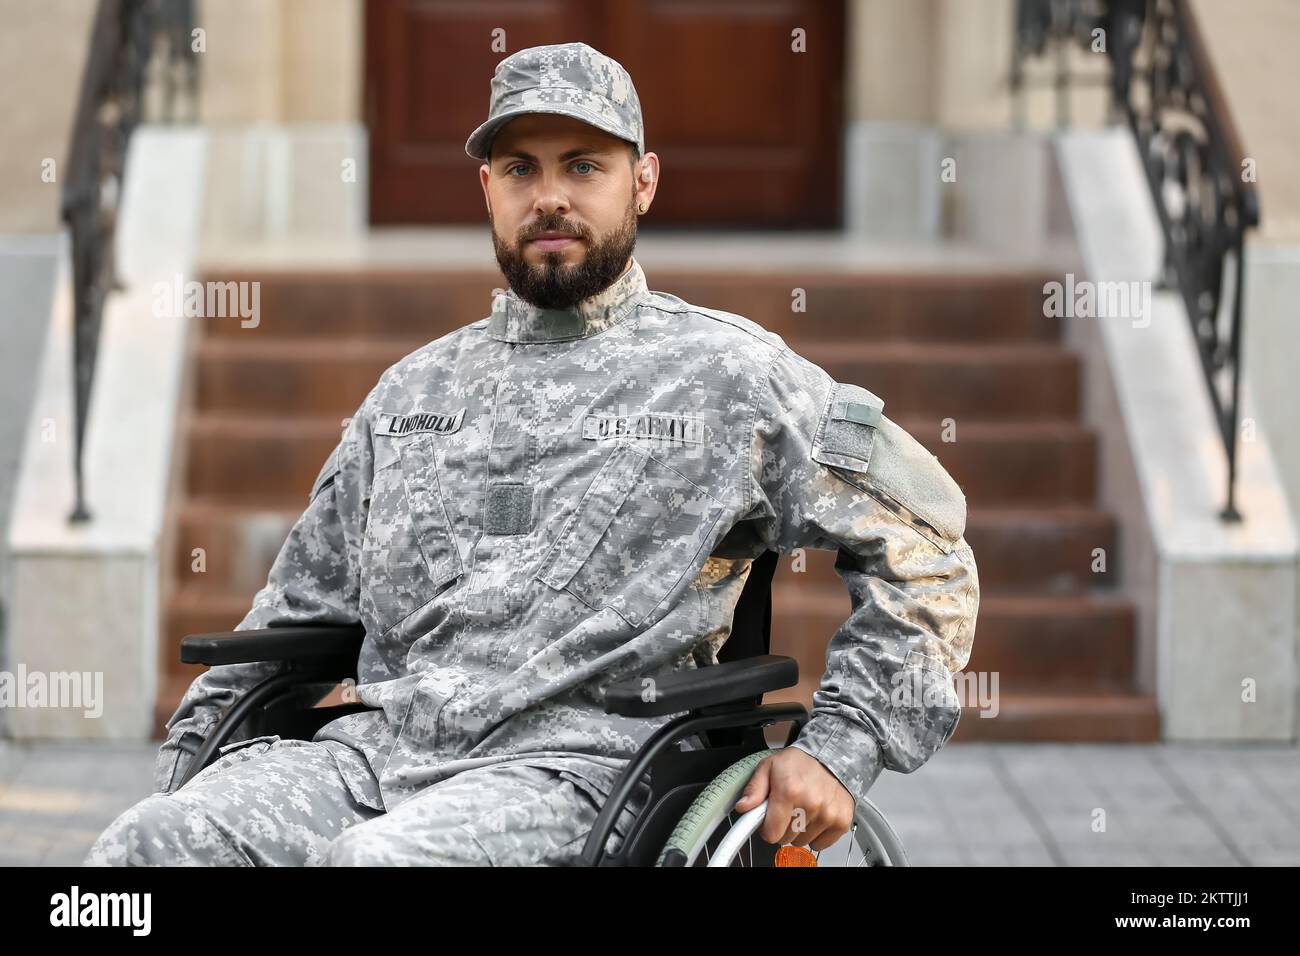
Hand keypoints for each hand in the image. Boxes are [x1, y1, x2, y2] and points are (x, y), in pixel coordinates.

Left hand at [733, 748, 854, 850]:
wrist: (830, 755)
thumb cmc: (798, 762)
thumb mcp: (768, 767)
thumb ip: (754, 789)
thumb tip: (743, 807)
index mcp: (789, 791)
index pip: (771, 833)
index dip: (767, 827)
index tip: (770, 818)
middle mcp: (810, 804)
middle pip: (786, 839)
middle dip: (783, 827)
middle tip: (788, 808)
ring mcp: (828, 814)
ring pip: (803, 842)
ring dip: (800, 830)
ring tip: (803, 809)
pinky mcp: (841, 821)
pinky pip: (820, 844)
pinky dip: (816, 834)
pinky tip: (816, 816)